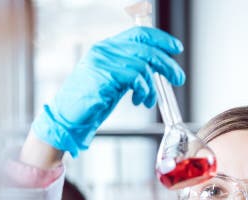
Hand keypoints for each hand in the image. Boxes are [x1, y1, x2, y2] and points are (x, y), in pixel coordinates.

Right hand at [31, 27, 184, 156]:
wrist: (68, 117)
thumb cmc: (92, 102)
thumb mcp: (116, 81)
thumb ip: (131, 71)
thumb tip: (158, 69)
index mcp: (107, 48)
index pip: (138, 33)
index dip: (161, 39)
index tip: (176, 48)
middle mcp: (104, 50)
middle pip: (146, 48)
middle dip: (167, 64)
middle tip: (178, 79)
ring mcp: (103, 61)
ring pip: (143, 65)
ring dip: (153, 86)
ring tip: (148, 100)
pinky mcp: (103, 75)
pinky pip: (135, 78)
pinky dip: (144, 91)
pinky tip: (139, 101)